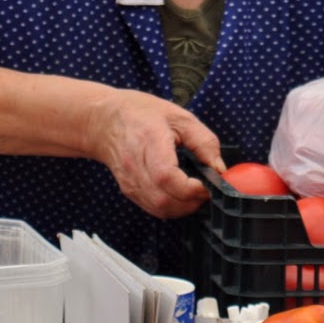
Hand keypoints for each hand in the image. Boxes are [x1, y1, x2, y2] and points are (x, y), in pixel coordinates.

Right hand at [86, 88, 219, 218]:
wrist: (104, 121)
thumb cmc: (141, 114)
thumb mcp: (179, 117)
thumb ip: (203, 142)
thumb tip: (219, 169)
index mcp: (149, 140)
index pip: (166, 176)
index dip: (191, 188)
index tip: (208, 183)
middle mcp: (135, 165)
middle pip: (163, 199)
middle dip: (191, 202)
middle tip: (206, 189)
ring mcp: (129, 181)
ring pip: (159, 209)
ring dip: (183, 208)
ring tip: (196, 193)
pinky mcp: (129, 190)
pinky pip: (153, 208)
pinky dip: (171, 208)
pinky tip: (181, 195)